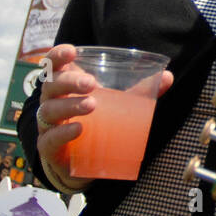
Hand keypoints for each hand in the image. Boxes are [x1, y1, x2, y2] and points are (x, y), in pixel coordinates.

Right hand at [35, 43, 173, 183]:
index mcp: (65, 86)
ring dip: (70, 105)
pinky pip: (50, 139)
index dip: (57, 56)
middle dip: (69, 81)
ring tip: (91, 105)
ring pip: (50, 110)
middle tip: (91, 83)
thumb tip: (168, 76)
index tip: (71, 51)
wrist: (82, 163)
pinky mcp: (49, 148)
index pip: (53, 66)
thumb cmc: (97, 123)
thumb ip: (140, 90)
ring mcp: (48, 125)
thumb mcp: (117, 104)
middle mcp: (52, 102)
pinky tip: (78, 129)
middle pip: (51, 85)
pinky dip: (63, 133)